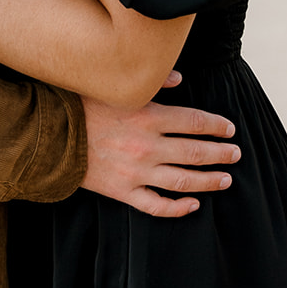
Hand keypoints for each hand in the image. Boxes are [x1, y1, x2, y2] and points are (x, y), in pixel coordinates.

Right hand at [80, 93, 239, 217]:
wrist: (50, 136)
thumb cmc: (83, 106)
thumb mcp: (116, 86)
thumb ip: (152, 83)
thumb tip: (180, 79)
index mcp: (148, 116)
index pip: (194, 121)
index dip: (216, 125)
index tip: (230, 128)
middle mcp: (147, 146)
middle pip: (195, 152)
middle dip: (220, 154)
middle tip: (236, 154)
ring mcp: (137, 172)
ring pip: (183, 181)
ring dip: (208, 181)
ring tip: (226, 179)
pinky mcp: (124, 191)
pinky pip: (157, 205)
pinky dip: (178, 208)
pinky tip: (194, 205)